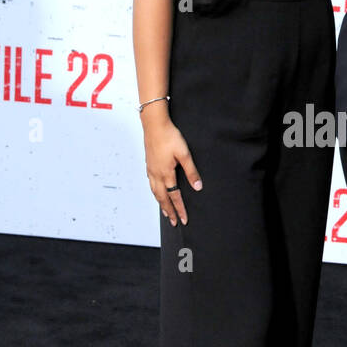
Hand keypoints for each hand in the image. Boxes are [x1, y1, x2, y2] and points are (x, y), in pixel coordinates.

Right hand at [142, 111, 201, 225]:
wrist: (154, 124)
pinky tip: (157, 191)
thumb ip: (191, 171)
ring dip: (161, 203)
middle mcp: (156, 174)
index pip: (174, 196)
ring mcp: (150, 169)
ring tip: (165, 212)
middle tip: (174, 222)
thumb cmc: (169, 136)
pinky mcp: (148, 164)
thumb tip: (197, 187)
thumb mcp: (184, 154)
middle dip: (169, 211)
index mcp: (166, 173)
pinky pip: (151, 184)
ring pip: (155, 192)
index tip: (184, 220)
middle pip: (162, 198)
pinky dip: (155, 192)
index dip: (180, 209)